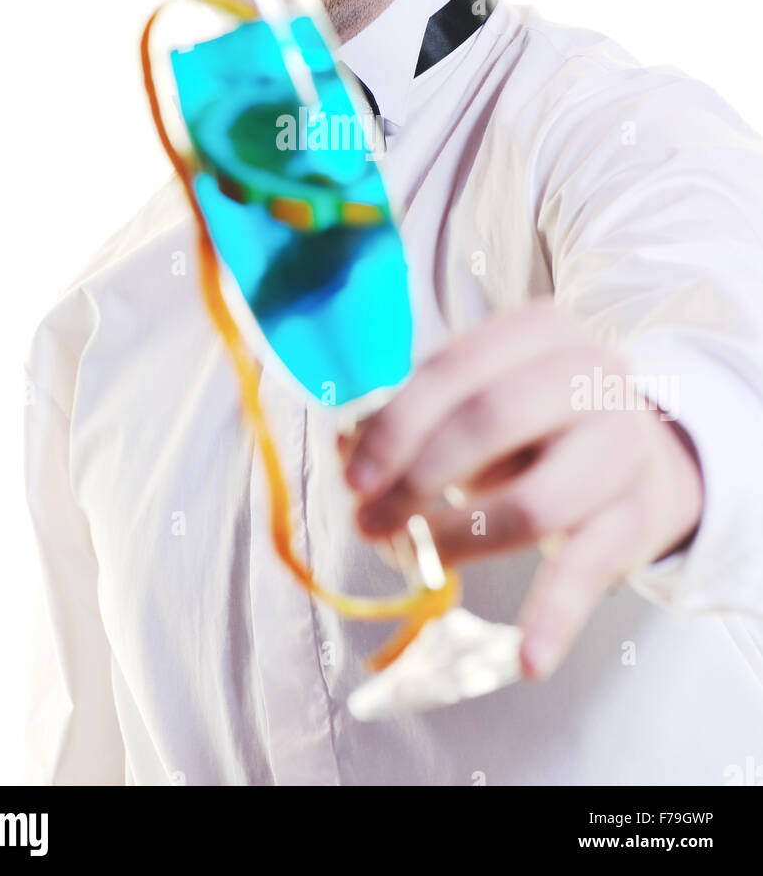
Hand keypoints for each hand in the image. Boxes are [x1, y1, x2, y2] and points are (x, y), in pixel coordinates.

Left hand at [338, 297, 703, 680]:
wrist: (647, 455)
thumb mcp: (482, 398)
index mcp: (541, 331)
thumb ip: (417, 417)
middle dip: (416, 476)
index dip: (396, 424)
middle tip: (369, 520)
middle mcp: (590, 375)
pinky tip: (527, 660)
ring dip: (458, 539)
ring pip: (533, 502)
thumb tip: (344, 451)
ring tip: (417, 560)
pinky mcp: (638, 517)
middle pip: (491, 420)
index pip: (455, 368)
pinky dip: (555, 619)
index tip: (353, 475)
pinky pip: (589, 573)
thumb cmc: (537, 422)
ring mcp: (623, 446)